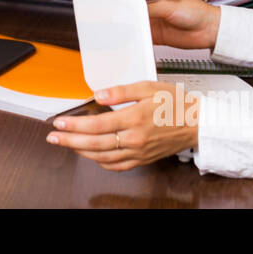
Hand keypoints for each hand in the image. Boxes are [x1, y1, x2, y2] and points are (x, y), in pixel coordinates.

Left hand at [46, 81, 199, 170]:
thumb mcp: (148, 87)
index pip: (96, 124)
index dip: (74, 125)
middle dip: (70, 141)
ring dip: (82, 152)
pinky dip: (101, 162)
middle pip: (95, 144)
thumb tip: (98, 94)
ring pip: (103, 158)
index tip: (59, 123)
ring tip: (68, 144)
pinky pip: (117, 166)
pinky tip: (92, 155)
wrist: (198, 123)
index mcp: (135, 119)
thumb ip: (121, 91)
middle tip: (53, 138)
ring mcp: (139, 152)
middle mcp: (135, 139)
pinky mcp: (143, 159)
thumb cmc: (176, 104)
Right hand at [128, 0, 221, 49]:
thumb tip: (135, 8)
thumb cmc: (197, 12)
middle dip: (122, 11)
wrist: (209, 30)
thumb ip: (151, 7)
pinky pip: (141, 35)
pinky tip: (132, 37)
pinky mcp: (155, 34)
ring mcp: (153, 20)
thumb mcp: (171, 6)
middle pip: (131, 8)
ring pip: (134, 22)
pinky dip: (135, 37)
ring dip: (129, 24)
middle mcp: (152, 7)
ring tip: (122, 27)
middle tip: (114, 15)